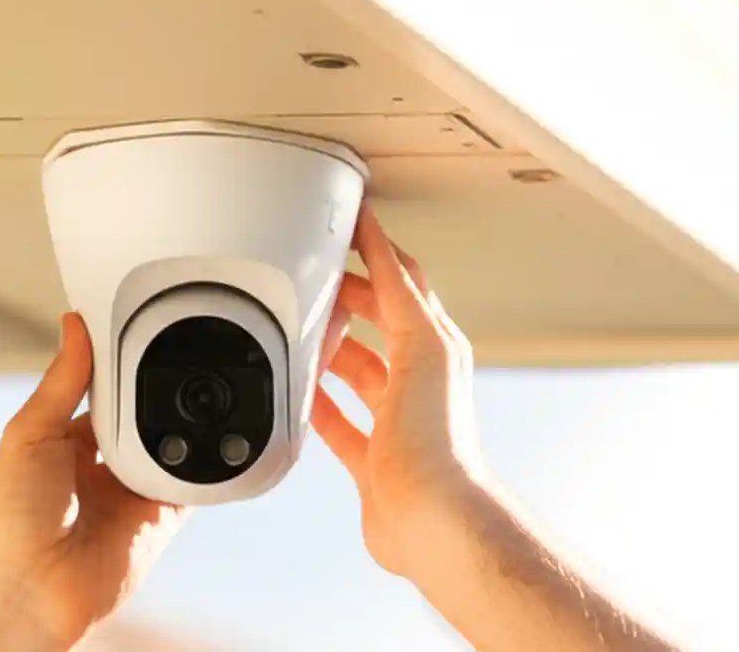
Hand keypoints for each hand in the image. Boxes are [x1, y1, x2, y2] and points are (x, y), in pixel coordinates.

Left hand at [0, 313, 186, 651]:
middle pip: (142, 412)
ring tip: (196, 390)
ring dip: (182, 423)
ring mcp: (133, 489)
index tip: (140, 327)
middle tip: (175, 354)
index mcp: (65, 439)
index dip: (119, 362)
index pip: (102, 389)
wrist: (36, 587)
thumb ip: (60, 382)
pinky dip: (206, 465)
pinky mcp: (160, 517)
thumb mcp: (29, 434)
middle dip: (156, 389)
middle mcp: (102, 463)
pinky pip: (193, 484)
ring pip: (171, 443)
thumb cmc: (12, 520)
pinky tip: (215, 438)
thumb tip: (74, 325)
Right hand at [313, 203, 482, 576]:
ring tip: (301, 330)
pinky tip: (301, 394)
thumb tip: (384, 246)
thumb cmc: (437, 439)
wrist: (432, 518)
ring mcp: (395, 419)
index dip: (378, 249)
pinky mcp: (373, 456)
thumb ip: (401, 294)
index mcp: (436, 347)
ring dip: (331, 349)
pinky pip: (339, 420)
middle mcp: (419, 380)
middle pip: (379, 323)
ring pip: (357, 370)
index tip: (352, 221)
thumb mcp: (422, 347)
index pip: (404, 282)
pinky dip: (318, 403)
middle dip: (349, 297)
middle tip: (314, 277)